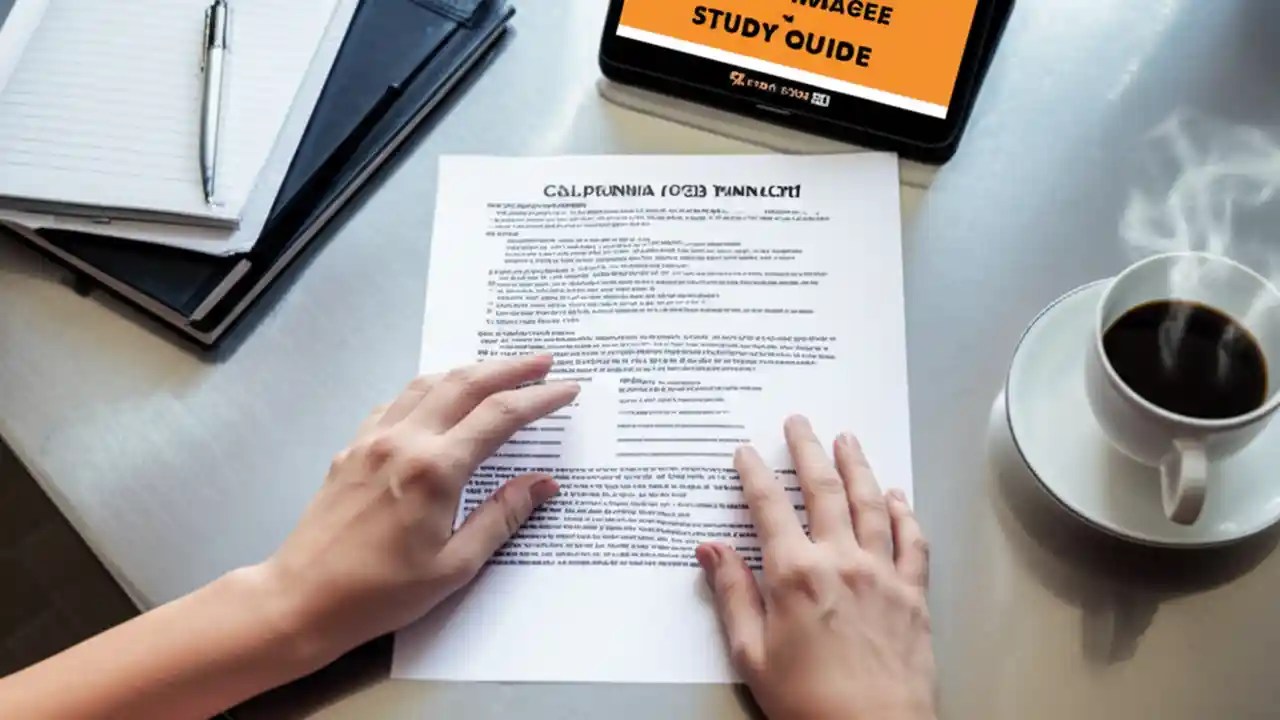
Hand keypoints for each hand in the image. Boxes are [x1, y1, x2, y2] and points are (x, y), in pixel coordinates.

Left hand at [253, 355, 578, 669]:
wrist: (302, 599)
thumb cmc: (381, 593)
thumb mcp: (455, 565)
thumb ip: (502, 516)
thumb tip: (543, 483)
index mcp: (435, 470)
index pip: (499, 417)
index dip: (539, 399)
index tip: (566, 389)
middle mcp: (404, 442)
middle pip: (465, 384)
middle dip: (509, 368)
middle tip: (542, 362)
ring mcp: (373, 440)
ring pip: (428, 384)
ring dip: (468, 371)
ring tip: (498, 370)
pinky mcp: (351, 449)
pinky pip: (395, 403)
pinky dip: (427, 391)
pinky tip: (437, 399)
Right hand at [697, 416, 934, 719]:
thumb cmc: (808, 703)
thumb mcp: (752, 654)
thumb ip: (733, 595)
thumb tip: (710, 550)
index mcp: (794, 575)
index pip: (769, 508)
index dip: (754, 474)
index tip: (746, 452)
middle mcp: (840, 561)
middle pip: (823, 490)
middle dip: (808, 450)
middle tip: (800, 422)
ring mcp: (881, 574)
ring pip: (870, 503)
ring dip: (857, 466)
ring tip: (848, 440)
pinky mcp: (912, 593)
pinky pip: (912, 540)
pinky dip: (904, 512)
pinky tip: (897, 496)